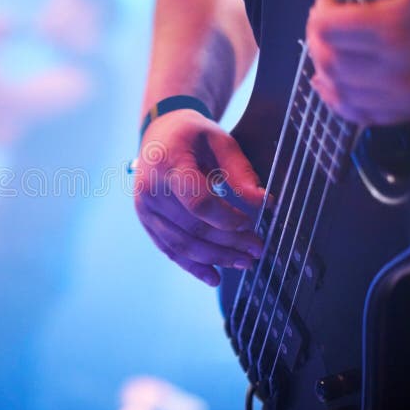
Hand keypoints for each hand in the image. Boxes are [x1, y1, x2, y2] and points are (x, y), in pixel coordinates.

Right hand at [133, 110, 264, 286]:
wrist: (158, 133)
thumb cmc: (192, 134)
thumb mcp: (220, 140)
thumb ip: (241, 171)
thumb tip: (264, 203)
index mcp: (168, 163)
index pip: (197, 202)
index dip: (226, 219)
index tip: (250, 223)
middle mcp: (150, 189)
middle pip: (192, 228)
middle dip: (229, 244)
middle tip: (258, 249)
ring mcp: (145, 207)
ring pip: (182, 244)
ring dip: (216, 258)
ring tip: (244, 262)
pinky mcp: (145, 220)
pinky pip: (169, 248)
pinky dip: (192, 266)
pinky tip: (214, 276)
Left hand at [307, 0, 409, 125]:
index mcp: (396, 28)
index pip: (329, 28)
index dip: (319, 13)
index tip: (327, 1)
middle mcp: (394, 69)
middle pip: (329, 60)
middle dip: (316, 40)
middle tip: (323, 23)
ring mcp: (404, 96)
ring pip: (339, 91)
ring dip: (322, 70)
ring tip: (326, 50)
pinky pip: (360, 116)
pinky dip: (337, 102)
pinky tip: (329, 87)